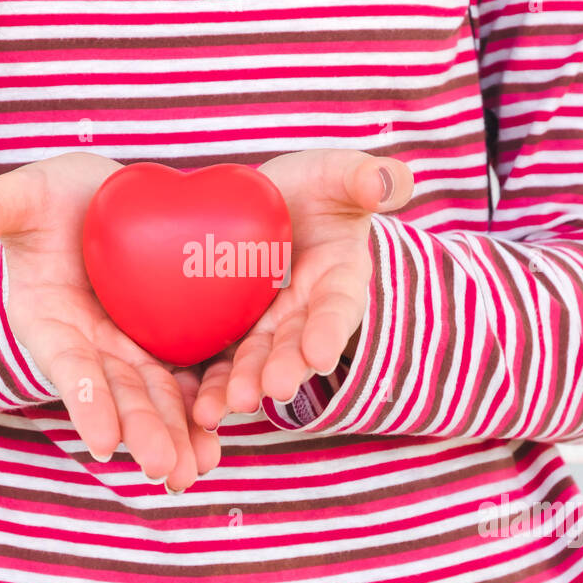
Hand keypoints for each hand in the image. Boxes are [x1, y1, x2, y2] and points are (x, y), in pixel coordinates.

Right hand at [0, 152, 219, 491]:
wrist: (99, 198)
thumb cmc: (54, 197)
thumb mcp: (23, 193)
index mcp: (49, 323)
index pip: (69, 367)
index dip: (87, 403)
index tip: (106, 443)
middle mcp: (89, 346)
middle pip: (120, 393)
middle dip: (144, 432)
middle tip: (170, 471)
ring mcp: (129, 347)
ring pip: (157, 395)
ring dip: (178, 434)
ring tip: (200, 468)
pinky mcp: (167, 338)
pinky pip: (188, 375)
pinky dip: (202, 404)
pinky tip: (219, 438)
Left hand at [191, 150, 413, 428]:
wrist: (269, 200)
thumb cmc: (315, 187)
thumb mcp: (341, 174)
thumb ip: (367, 177)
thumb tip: (388, 182)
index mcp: (340, 280)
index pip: (338, 309)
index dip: (329, 330)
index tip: (319, 353)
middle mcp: (306, 313)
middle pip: (295, 347)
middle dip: (283, 369)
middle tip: (269, 389)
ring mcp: (267, 326)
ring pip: (256, 361)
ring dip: (241, 385)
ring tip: (222, 408)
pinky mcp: (232, 330)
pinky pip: (220, 360)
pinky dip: (209, 384)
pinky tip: (195, 408)